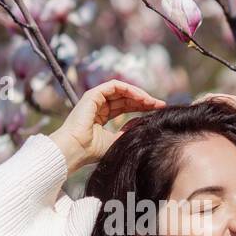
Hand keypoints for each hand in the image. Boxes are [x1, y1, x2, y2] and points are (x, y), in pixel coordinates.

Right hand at [49, 80, 165, 172]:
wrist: (75, 150)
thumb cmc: (91, 150)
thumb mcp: (116, 140)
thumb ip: (128, 130)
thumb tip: (142, 122)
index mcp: (101, 117)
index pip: (125, 107)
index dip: (142, 107)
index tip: (158, 110)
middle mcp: (98, 106)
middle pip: (125, 98)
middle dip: (144, 100)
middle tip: (160, 105)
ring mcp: (95, 99)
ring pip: (121, 90)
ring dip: (139, 94)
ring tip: (152, 102)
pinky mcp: (93, 95)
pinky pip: (115, 86)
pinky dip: (129, 89)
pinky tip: (142, 97)